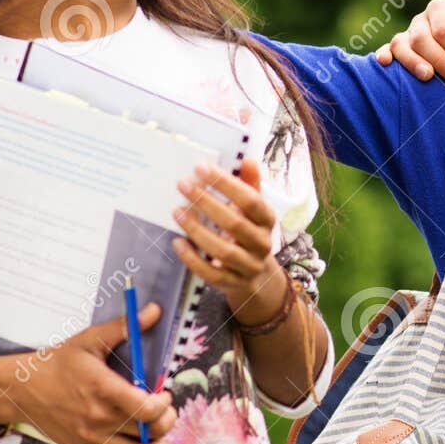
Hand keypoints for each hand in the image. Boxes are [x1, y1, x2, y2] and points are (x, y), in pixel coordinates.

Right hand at [0, 303, 175, 443]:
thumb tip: (154, 310)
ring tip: (157, 436)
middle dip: (166, 422)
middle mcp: (99, 420)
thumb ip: (124, 328)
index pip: (149, 409)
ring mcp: (91, 442)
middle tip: (163, 411)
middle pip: (150, 433)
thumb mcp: (89, 340)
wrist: (20, 390)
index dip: (165, 403)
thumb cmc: (56, 363)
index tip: (163, 393)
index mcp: (104, 391)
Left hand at [172, 158, 287, 320]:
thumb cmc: (249, 233)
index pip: (251, 201)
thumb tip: (247, 160)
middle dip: (207, 202)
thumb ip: (250, 185)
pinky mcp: (233, 283)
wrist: (257, 277)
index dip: (226, 184)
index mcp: (268, 220)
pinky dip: (193, 259)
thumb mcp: (253, 210)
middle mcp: (262, 243)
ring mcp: (248, 266)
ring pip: (223, 250)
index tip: (201, 168)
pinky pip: (211, 274)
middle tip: (183, 184)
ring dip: (197, 230)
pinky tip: (177, 242)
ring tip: (176, 211)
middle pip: (235, 224)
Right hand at [376, 0, 444, 81]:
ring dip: (412, 62)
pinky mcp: (401, 51)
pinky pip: (388, 50)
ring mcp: (409, 35)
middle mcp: (422, 20)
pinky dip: (384, 56)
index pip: (444, 30)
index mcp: (444, 8)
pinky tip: (385, 63)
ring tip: (427, 77)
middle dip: (439, 59)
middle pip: (421, 38)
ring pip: (401, 44)